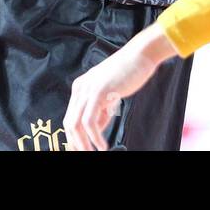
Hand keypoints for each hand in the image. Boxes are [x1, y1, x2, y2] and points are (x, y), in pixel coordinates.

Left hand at [64, 25, 177, 150]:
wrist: (141, 55)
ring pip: (76, 124)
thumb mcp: (111, 95)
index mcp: (81, 87)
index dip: (73, 137)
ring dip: (83, 144)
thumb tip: (95, 132)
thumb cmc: (129, 72)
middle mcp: (80, 88)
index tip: (81, 150)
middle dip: (76, 143)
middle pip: (69, 123)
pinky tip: (102, 146)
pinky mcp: (98, 92)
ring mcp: (88, 89)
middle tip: (85, 155)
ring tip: (94, 153)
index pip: (70, 117)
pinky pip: (90, 121)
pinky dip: (95, 137)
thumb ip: (102, 112)